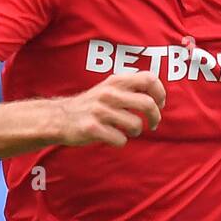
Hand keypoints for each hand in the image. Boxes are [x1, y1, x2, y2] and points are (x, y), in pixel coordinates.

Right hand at [48, 72, 165, 147]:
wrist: (60, 118)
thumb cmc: (92, 105)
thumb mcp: (109, 88)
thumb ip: (130, 87)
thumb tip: (157, 95)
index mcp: (116, 81)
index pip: (149, 79)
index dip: (160, 93)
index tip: (159, 104)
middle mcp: (109, 93)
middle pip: (147, 104)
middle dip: (155, 117)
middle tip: (153, 124)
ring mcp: (100, 111)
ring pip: (136, 125)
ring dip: (136, 131)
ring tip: (127, 131)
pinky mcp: (92, 128)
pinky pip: (120, 139)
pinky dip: (120, 141)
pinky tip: (111, 137)